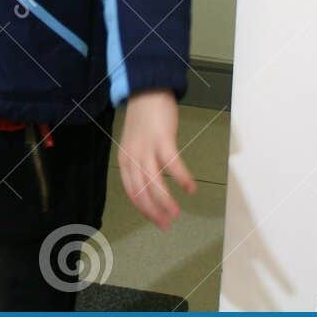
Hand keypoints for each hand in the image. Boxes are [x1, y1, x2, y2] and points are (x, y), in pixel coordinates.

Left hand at [118, 89, 195, 229]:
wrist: (147, 91)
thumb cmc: (144, 120)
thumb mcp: (135, 144)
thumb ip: (140, 163)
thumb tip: (151, 186)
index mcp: (125, 159)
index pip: (132, 192)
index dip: (144, 209)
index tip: (156, 221)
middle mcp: (133, 156)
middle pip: (141, 191)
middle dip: (154, 211)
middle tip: (167, 225)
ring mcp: (146, 148)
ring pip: (154, 182)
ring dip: (166, 201)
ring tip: (177, 213)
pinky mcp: (162, 139)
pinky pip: (172, 164)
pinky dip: (182, 178)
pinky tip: (191, 188)